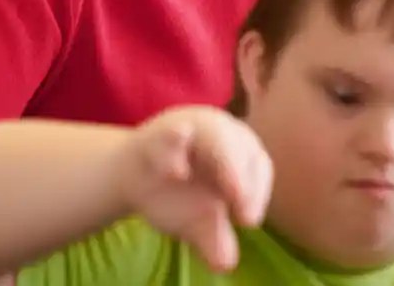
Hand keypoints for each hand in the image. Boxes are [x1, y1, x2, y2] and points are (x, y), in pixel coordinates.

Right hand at [116, 106, 272, 271]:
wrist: (135, 175)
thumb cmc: (179, 194)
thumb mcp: (198, 219)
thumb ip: (213, 238)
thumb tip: (225, 265)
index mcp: (241, 150)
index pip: (258, 168)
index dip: (257, 194)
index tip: (249, 222)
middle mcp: (221, 132)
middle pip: (240, 149)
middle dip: (240, 179)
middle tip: (242, 212)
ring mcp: (191, 127)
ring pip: (209, 137)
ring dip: (214, 159)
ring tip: (221, 191)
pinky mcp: (159, 133)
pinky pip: (169, 136)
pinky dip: (174, 148)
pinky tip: (175, 171)